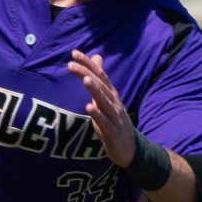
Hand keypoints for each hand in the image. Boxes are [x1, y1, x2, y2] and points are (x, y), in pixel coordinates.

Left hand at [69, 49, 134, 166]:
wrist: (129, 149)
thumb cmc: (114, 122)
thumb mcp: (107, 99)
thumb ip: (100, 79)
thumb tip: (96, 57)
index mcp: (111, 94)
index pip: (100, 74)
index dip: (88, 63)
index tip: (74, 53)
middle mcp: (114, 103)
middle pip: (101, 84)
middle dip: (86, 73)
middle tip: (71, 63)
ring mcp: (114, 117)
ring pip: (104, 101)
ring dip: (95, 90)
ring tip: (85, 79)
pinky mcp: (112, 132)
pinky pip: (104, 122)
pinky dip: (97, 114)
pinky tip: (89, 107)